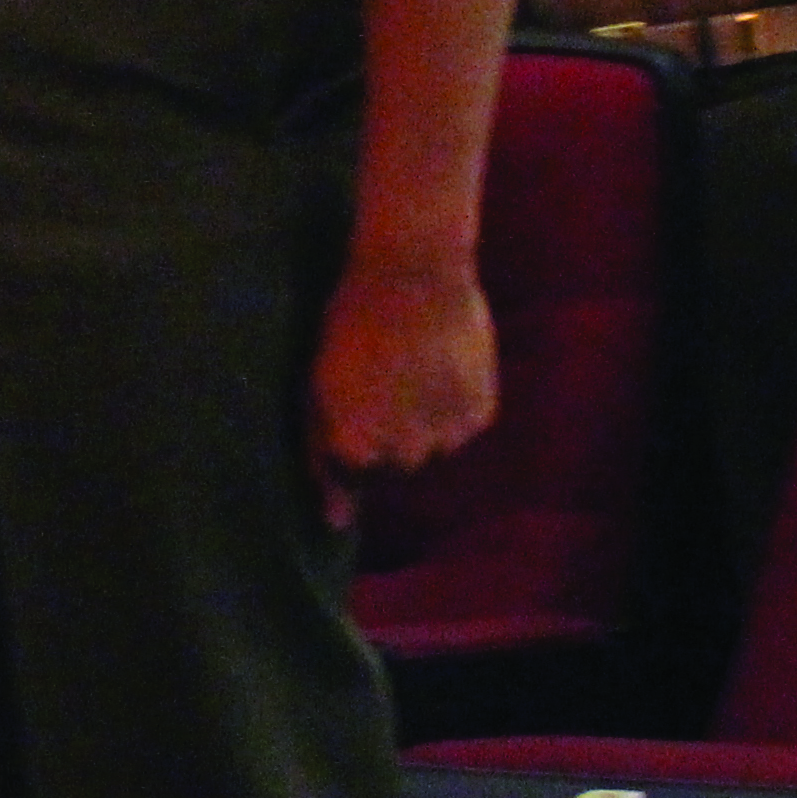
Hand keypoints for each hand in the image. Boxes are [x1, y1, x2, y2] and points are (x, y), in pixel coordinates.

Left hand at [309, 247, 493, 514]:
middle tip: (384, 384)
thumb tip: (337, 522)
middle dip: (386, 437)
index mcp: (357, 451)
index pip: (350, 479)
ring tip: (414, 371)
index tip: (354, 418)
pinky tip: (442, 367)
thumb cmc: (351, 324)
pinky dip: (453, 405)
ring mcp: (447, 439)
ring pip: (432, 449)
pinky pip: (463, 425)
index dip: (350, 446)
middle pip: (394, 466)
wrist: (414, 274)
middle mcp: (404, 457)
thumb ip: (322, 454)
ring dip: (422, 423)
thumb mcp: (316, 386)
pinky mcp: (480, 415)